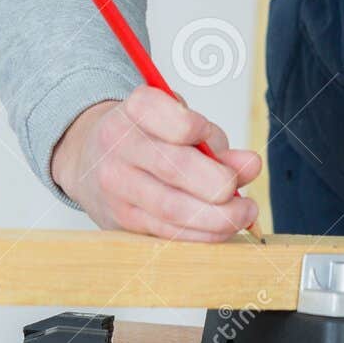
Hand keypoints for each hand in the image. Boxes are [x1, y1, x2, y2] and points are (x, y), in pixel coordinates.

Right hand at [50, 89, 261, 240]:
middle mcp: (118, 145)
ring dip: (218, 218)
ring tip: (244, 214)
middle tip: (245, 195)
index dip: (194, 127)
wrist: (92, 159)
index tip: (210, 135)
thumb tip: (250, 166)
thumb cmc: (150, 137)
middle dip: (219, 185)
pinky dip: (202, 233)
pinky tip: (222, 228)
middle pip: (173, 167)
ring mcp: (116, 184)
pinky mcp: (120, 219)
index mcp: (135, 109)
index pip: (161, 114)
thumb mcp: (181, 123)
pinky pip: (167, 231)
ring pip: (172, 207)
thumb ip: (216, 142)